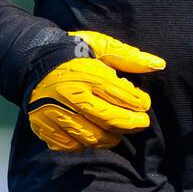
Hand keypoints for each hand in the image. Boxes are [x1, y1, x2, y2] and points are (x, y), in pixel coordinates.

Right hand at [27, 30, 165, 151]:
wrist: (32, 61)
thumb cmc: (73, 53)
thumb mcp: (101, 46)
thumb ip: (129, 56)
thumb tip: (159, 64)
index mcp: (86, 74)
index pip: (122, 95)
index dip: (139, 103)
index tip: (144, 103)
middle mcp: (69, 95)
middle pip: (110, 120)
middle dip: (131, 124)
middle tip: (140, 123)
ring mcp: (54, 113)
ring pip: (92, 137)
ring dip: (111, 137)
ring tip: (118, 131)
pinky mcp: (43, 127)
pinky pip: (71, 145)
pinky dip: (85, 143)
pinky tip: (93, 133)